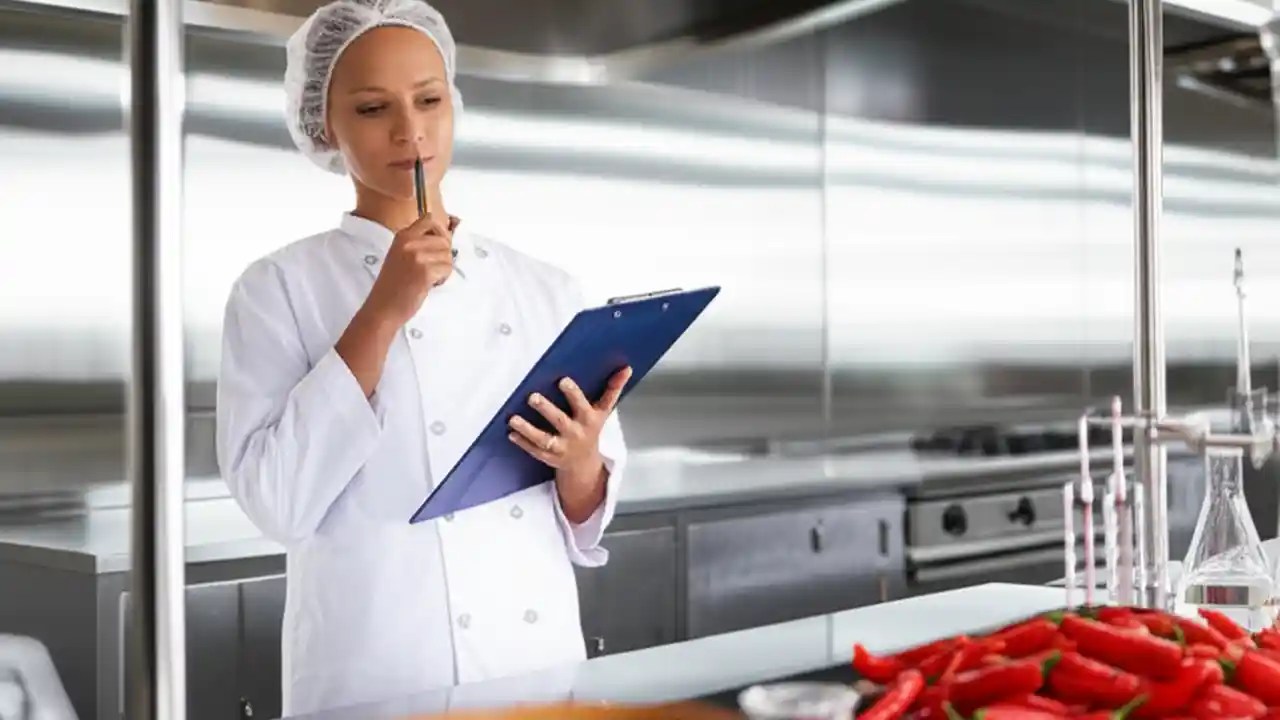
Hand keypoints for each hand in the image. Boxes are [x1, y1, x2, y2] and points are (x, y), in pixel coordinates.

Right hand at [362, 212, 453, 326]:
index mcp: (403, 236)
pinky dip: (443, 278)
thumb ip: (418, 243)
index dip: (440, 231)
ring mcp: (417, 256)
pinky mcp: (425, 271)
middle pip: (444, 239)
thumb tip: (446, 238)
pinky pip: (447, 268)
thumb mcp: (400, 255)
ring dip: (444, 268)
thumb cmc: (393, 285)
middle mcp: (410, 242)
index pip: (430, 219)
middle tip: (433, 268)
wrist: (383, 307)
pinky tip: (430, 284)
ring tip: (429, 277)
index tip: (438, 246)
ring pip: (448, 255)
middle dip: (444, 255)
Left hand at [507, 366, 632, 479]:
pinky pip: (534, 451)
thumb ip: (613, 389)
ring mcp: (561, 447)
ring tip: (513, 420)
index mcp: (589, 419)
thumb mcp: (604, 410)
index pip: (581, 405)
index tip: (563, 380)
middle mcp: (575, 434)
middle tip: (532, 397)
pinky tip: (512, 434)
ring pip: (544, 439)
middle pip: (560, 421)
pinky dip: (523, 443)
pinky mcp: (549, 457)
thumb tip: (626, 368)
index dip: (573, 393)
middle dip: (546, 409)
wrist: (585, 462)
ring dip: (528, 429)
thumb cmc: (591, 428)